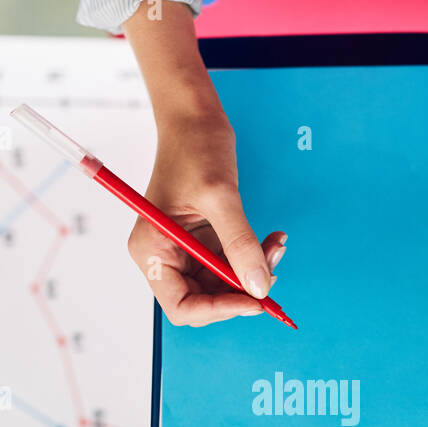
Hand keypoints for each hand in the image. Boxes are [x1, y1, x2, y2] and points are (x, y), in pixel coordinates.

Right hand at [128, 113, 286, 325]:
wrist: (194, 117)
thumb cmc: (195, 147)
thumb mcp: (220, 196)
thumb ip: (240, 245)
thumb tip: (259, 287)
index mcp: (152, 250)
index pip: (182, 305)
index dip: (218, 309)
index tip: (254, 300)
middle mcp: (164, 255)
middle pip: (205, 300)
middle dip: (241, 290)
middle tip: (272, 266)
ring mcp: (185, 250)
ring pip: (224, 285)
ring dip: (254, 273)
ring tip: (275, 246)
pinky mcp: (204, 242)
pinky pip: (232, 264)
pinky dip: (254, 258)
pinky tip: (272, 240)